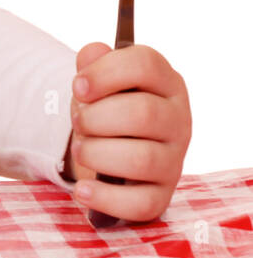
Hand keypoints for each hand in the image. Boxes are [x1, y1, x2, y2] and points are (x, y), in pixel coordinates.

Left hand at [62, 43, 190, 222]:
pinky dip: (105, 198)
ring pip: (141, 159)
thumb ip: (92, 62)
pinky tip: (83, 190)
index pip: (145, 64)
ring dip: (96, 153)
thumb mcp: (96, 81)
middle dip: (95, 117)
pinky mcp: (162, 196)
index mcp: (165, 82)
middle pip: (142, 113)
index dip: (106, 73)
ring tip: (80, 149)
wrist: (106, 149)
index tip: (78, 86)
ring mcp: (174, 161)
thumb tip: (92, 54)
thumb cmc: (104, 107)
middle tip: (78, 121)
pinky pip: (141, 203)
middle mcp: (178, 120)